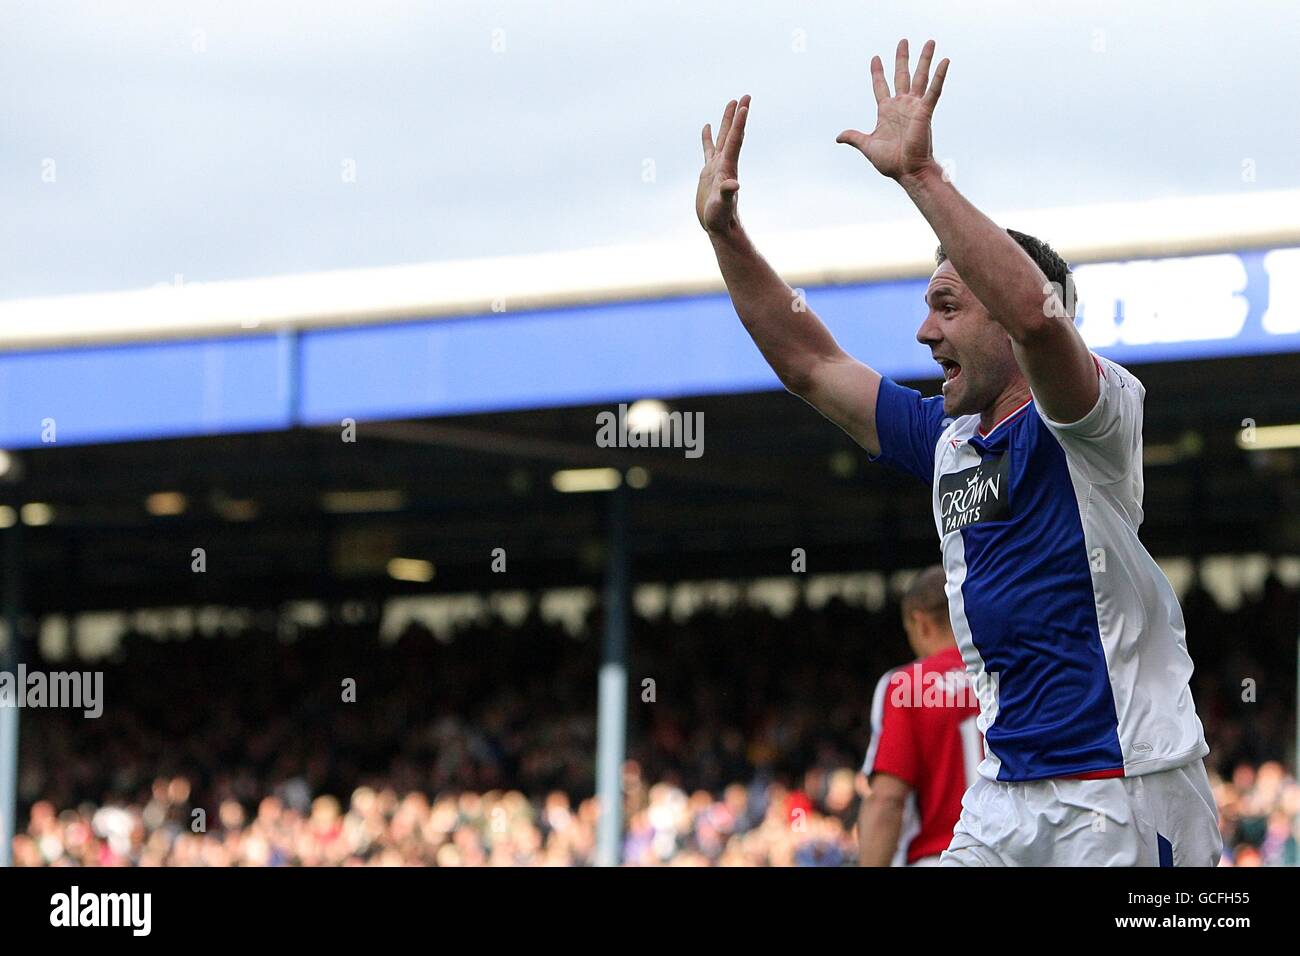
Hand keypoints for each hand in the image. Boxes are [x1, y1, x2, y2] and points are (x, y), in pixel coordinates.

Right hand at [696, 95, 749, 233]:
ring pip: (722, 138)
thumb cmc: (721, 217)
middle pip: (732, 133)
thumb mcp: (722, 205)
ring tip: (730, 102)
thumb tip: (734, 185)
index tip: (744, 104)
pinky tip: (707, 127)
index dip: (739, 122)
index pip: (734, 140)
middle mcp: (725, 163)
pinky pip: (708, 149)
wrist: (719, 226)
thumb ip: (727, 194)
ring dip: (726, 120)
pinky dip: (708, 137)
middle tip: (745, 96)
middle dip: (738, 115)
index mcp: (727, 167)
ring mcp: (717, 166)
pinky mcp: (708, 172)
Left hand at [836, 39, 947, 182]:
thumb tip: (838, 137)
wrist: (907, 171)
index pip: (881, 86)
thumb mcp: (868, 146)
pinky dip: (940, 76)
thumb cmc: (891, 162)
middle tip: (903, 40)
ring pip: (920, 77)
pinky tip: (945, 60)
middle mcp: (902, 105)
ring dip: (925, 59)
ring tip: (930, 41)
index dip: (878, 73)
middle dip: (902, 58)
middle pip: (902, 75)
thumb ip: (854, 137)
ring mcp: (914, 106)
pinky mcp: (925, 111)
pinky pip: (934, 91)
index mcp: (887, 111)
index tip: (875, 58)